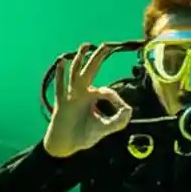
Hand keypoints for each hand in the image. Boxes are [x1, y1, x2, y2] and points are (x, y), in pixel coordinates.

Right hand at [44, 43, 133, 157]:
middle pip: (91, 71)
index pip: (107, 90)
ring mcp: (71, 96)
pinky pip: (60, 86)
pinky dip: (61, 74)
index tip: (124, 110)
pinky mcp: (62, 102)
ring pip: (76, 73)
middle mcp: (81, 93)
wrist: (66, 145)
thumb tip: (130, 109)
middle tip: (106, 45)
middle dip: (98, 58)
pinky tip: (62, 62)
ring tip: (85, 46)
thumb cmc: (83, 135)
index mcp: (92, 97)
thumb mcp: (105, 128)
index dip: (117, 98)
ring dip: (80, 60)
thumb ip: (119, 121)